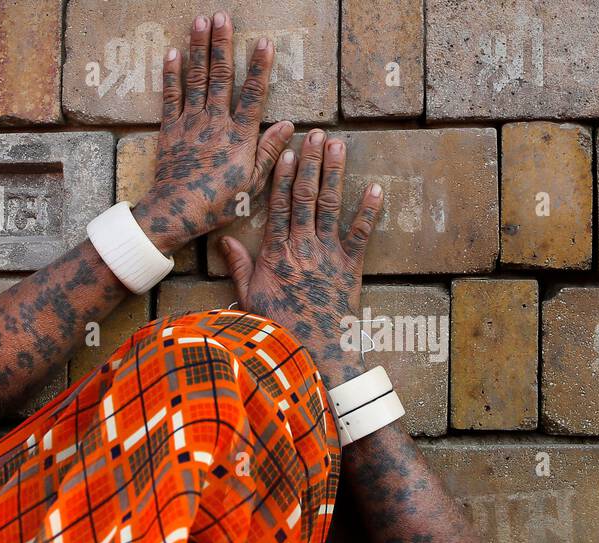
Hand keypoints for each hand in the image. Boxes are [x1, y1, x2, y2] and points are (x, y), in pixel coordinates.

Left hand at [132, 11, 293, 254]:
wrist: (179, 210)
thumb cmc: (220, 202)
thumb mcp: (253, 183)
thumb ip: (270, 152)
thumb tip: (288, 126)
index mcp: (240, 137)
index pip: (253, 95)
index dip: (260, 68)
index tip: (265, 43)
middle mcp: (216, 123)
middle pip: (221, 76)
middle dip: (223, 44)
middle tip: (223, 17)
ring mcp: (191, 123)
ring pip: (196, 79)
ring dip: (199, 48)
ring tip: (201, 22)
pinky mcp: (171, 128)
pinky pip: (171, 96)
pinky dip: (172, 74)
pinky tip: (173, 52)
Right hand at [218, 129, 383, 387]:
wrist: (315, 352)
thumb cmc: (279, 327)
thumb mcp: (249, 297)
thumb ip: (238, 266)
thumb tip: (223, 241)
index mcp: (277, 253)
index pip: (279, 206)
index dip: (283, 176)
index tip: (286, 150)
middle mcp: (303, 248)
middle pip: (306, 198)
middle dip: (311, 163)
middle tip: (316, 134)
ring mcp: (329, 256)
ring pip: (331, 207)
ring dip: (335, 174)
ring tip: (338, 145)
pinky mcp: (351, 267)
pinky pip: (360, 235)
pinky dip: (368, 212)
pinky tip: (375, 188)